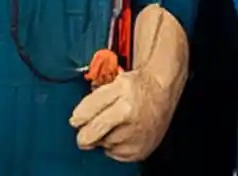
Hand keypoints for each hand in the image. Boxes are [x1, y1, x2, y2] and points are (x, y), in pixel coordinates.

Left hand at [70, 5, 186, 161]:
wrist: (162, 92)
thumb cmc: (138, 86)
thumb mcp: (113, 83)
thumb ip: (91, 101)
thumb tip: (75, 122)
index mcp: (121, 96)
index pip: (87, 114)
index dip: (78, 118)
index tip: (77, 119)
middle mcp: (129, 117)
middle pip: (92, 135)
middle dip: (87, 133)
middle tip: (93, 126)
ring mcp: (136, 136)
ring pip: (103, 145)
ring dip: (104, 137)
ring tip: (118, 124)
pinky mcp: (140, 151)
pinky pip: (115, 154)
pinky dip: (116, 146)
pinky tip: (124, 133)